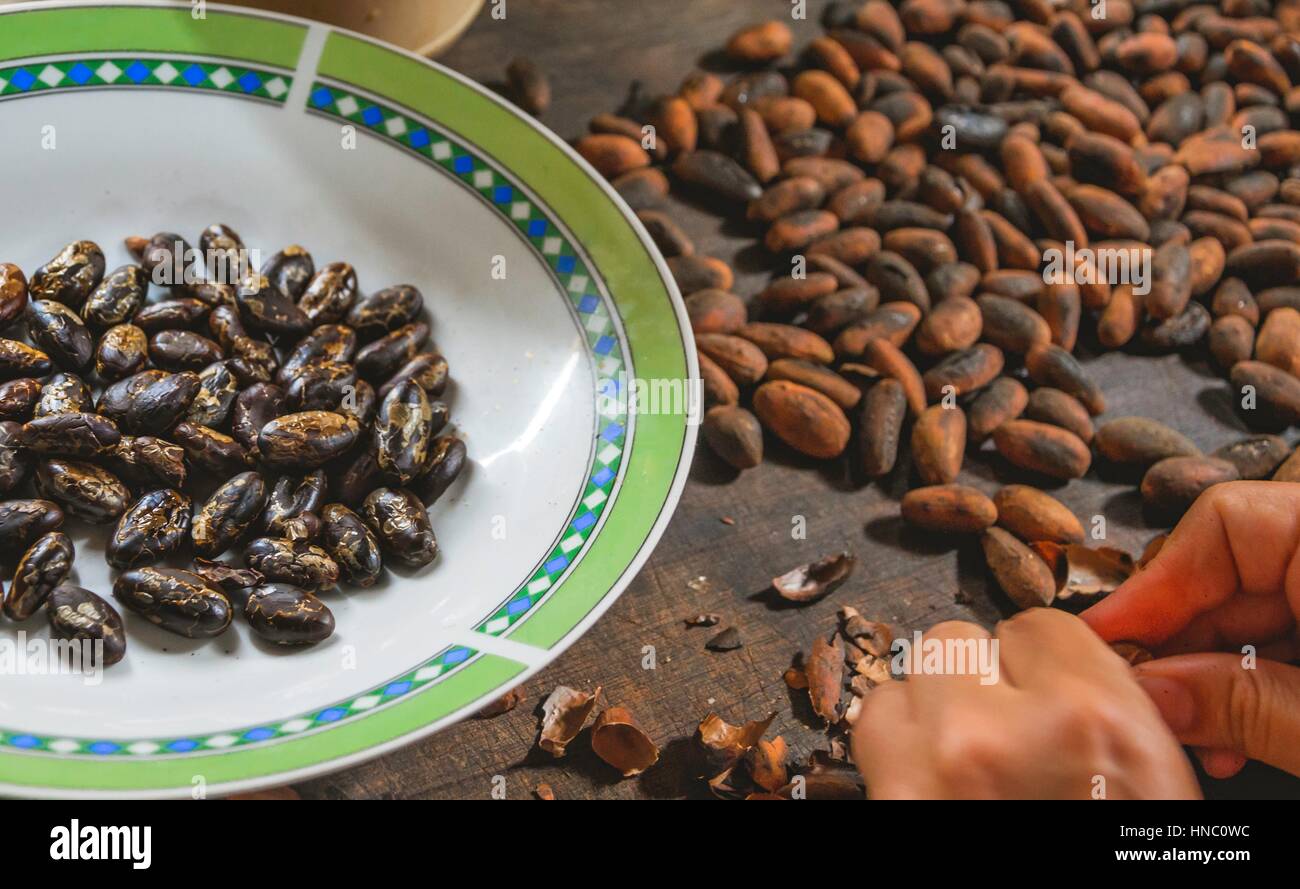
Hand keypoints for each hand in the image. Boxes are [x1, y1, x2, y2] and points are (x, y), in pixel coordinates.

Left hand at [851, 608, 1199, 798]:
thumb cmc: (1130, 865)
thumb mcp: (1154, 788)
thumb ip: (1108, 711)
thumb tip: (1059, 668)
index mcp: (1093, 721)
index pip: (1037, 626)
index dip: (1044, 663)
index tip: (1049, 694)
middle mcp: (999, 733)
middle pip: (956, 642)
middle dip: (979, 682)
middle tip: (1007, 733)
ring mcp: (928, 772)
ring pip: (901, 684)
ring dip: (927, 715)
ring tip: (965, 763)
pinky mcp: (891, 808)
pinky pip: (873, 736)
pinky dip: (898, 754)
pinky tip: (935, 788)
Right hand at [1083, 481, 1299, 777]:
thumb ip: (1246, 703)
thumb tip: (1152, 691)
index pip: (1225, 523)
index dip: (1155, 585)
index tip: (1105, 638)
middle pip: (1235, 575)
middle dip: (1182, 646)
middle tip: (1138, 700)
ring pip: (1261, 616)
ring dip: (1218, 679)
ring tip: (1194, 738)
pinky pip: (1296, 642)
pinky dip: (1263, 688)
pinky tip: (1240, 739)